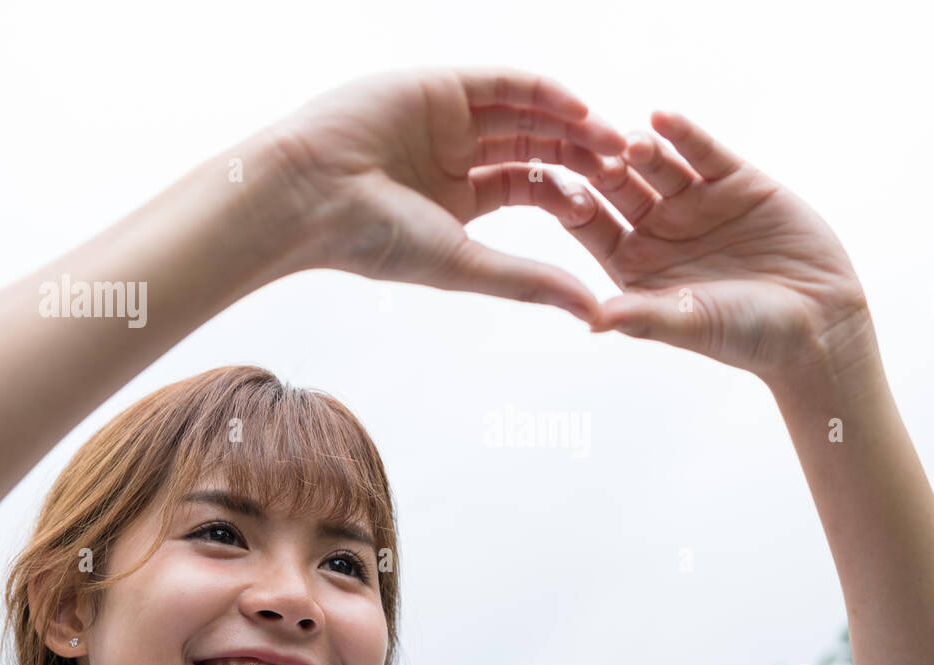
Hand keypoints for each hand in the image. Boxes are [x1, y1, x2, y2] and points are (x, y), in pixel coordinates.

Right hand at [255, 66, 627, 324]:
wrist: (309, 198)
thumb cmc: (376, 242)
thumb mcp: (468, 264)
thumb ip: (531, 281)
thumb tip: (593, 312)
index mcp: (461, 198)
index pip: (531, 187)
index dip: (570, 193)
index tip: (607, 205)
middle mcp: (456, 154)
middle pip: (535, 147)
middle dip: (580, 154)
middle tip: (624, 166)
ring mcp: (446, 117)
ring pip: (524, 114)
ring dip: (569, 123)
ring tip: (612, 138)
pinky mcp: (437, 85)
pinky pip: (501, 83)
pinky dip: (541, 92)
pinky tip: (577, 108)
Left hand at [556, 111, 877, 387]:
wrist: (819, 324)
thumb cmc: (747, 337)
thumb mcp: (691, 324)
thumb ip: (644, 316)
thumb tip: (593, 319)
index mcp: (633, 265)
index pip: (591, 226)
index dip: (572, 207)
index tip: (556, 192)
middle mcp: (658, 229)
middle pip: (618, 188)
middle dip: (602, 168)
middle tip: (585, 151)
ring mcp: (694, 201)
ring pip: (657, 165)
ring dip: (641, 149)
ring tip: (630, 141)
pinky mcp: (735, 181)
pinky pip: (703, 151)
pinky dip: (684, 133)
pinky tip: (664, 117)